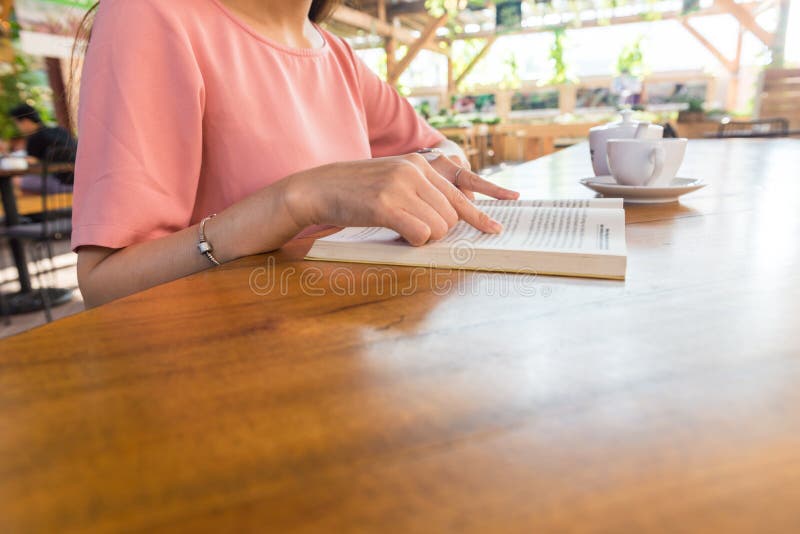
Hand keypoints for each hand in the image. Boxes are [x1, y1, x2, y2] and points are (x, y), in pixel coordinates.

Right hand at [283, 154, 518, 245]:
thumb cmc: (355, 192)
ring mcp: (399, 187)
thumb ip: (419, 191)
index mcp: (418, 164)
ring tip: (402, 230)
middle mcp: (413, 171)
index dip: (479, 215)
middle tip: (415, 233)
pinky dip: (414, 241)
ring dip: (425, 238)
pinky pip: (421, 234)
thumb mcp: (391, 180)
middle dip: (439, 232)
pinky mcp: (386, 206)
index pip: (459, 194)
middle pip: (452, 216)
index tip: (495, 229)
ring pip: (439, 227)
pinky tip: (399, 235)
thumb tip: (448, 219)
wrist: (317, 188)